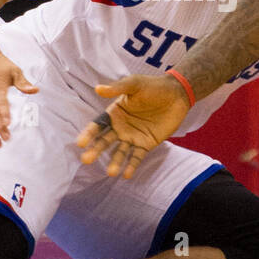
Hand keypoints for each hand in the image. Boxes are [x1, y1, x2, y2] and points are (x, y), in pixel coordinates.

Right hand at [75, 74, 190, 177]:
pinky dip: (131, 166)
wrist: (177, 94)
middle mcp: (120, 127)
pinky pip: (137, 157)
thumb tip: (98, 88)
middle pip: (105, 141)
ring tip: (111, 172)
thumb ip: (117, 88)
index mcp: (114, 113)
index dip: (89, 133)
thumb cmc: (153, 86)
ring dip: (115, 162)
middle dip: (96, 150)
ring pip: (120, 152)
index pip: (98, 125)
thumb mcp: (134, 84)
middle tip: (86, 160)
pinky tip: (126, 175)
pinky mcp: (146, 144)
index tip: (80, 143)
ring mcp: (132, 137)